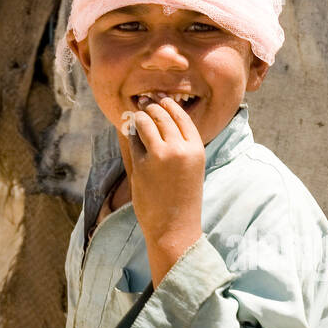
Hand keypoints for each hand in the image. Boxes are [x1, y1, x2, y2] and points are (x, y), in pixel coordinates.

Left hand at [121, 98, 204, 285]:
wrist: (175, 228)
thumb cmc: (183, 199)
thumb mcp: (191, 168)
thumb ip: (181, 145)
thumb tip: (160, 119)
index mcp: (196, 149)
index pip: (181, 115)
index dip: (168, 104)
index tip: (159, 99)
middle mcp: (180, 148)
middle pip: (161, 114)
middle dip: (150, 107)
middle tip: (143, 104)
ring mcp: (160, 155)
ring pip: (145, 122)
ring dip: (138, 118)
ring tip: (135, 118)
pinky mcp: (142, 165)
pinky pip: (133, 140)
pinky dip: (130, 135)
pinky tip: (130, 134)